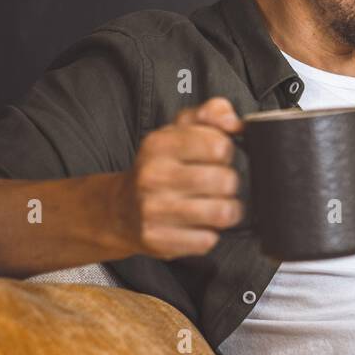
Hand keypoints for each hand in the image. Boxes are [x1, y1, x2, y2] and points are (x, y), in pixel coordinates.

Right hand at [116, 96, 245, 259]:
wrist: (120, 209)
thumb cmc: (159, 167)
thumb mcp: (179, 131)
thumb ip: (210, 114)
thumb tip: (233, 121)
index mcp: (159, 145)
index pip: (218, 145)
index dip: (225, 151)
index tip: (217, 156)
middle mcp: (153, 176)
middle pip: (226, 181)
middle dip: (229, 184)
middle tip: (219, 185)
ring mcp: (154, 211)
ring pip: (222, 213)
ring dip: (227, 211)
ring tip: (216, 205)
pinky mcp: (159, 240)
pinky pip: (208, 240)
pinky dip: (209, 235)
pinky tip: (198, 225)